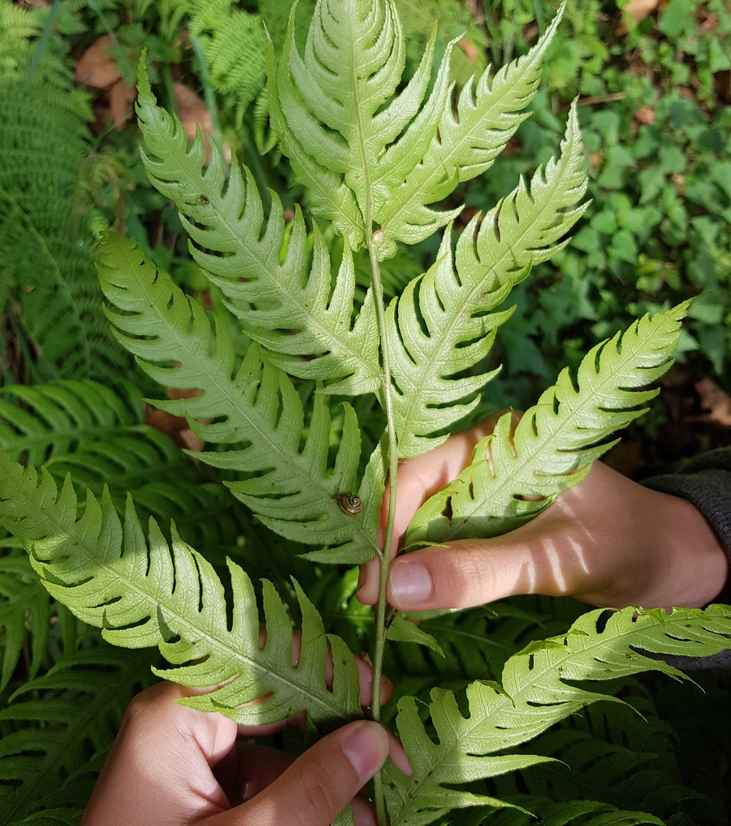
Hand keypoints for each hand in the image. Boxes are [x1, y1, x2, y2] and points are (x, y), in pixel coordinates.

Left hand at [82, 681, 389, 825]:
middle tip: (390, 758)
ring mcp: (187, 762)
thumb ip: (311, 788)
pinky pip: (257, 784)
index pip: (266, 666)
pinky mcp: (195, 797)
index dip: (328, 675)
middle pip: (275, 708)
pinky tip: (336, 818)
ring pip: (274, 752)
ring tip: (374, 811)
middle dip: (332, 738)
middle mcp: (180, 724)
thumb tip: (373, 736)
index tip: (380, 696)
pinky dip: (296, 803)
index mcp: (177, 714)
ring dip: (323, 780)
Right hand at [358, 424, 728, 610]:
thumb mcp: (552, 558)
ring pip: (428, 526)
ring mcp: (490, 493)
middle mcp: (485, 459)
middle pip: (415, 499)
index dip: (388, 524)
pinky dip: (437, 576)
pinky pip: (451, 547)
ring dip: (411, 567)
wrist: (680, 565)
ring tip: (391, 614)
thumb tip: (396, 587)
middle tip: (374, 607)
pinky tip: (423, 607)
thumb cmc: (627, 545)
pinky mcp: (497, 526)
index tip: (374, 581)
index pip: (419, 472)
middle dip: (394, 549)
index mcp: (499, 440)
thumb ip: (480, 570)